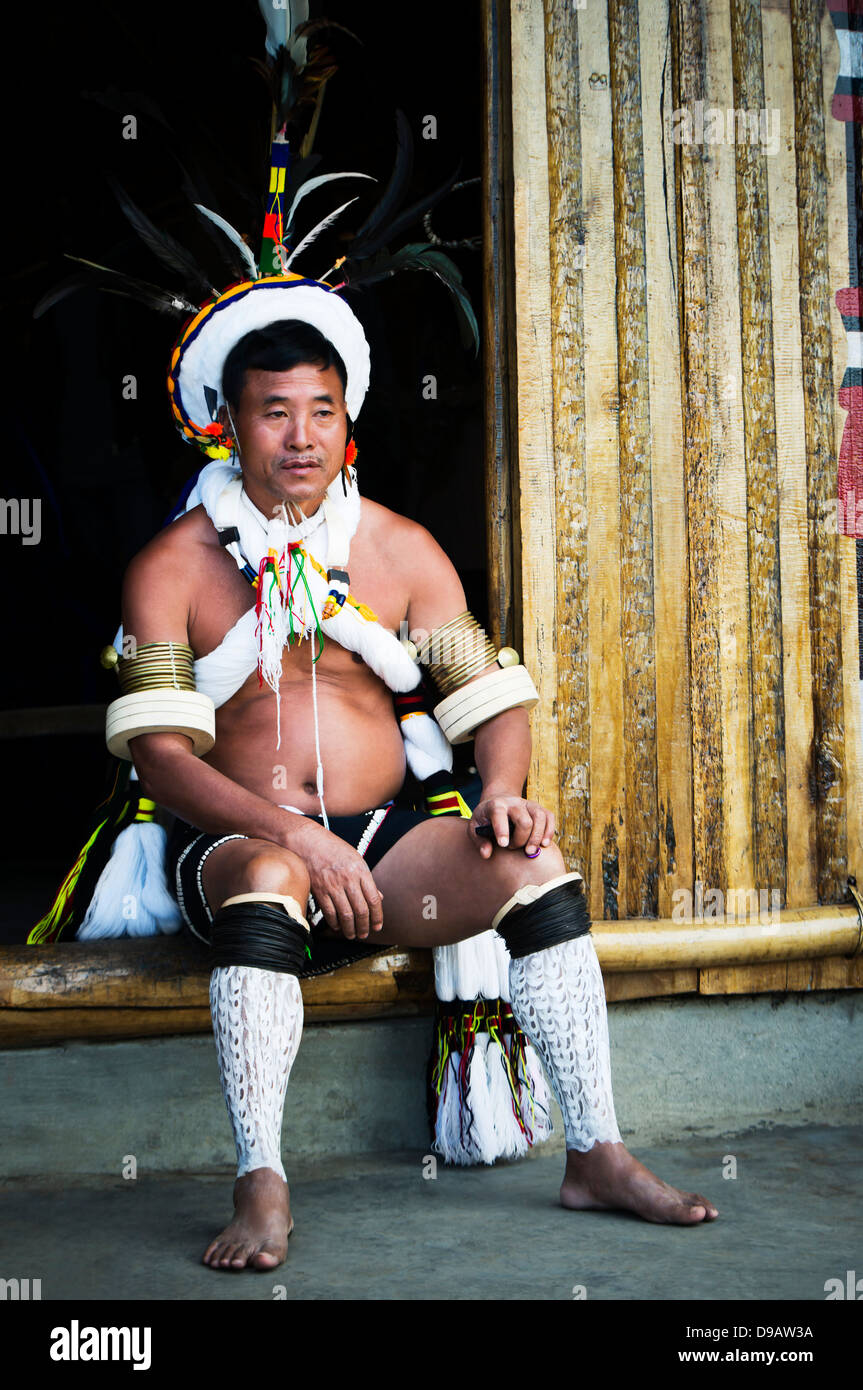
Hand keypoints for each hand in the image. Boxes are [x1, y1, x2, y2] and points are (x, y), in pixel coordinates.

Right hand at [290, 821, 382, 939]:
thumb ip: (366, 880)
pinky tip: (338, 926)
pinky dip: (335, 923)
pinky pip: (330, 912)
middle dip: (364, 926)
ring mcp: (333, 886)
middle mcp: (348, 879)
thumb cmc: (333, 849)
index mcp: (360, 871)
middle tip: (365, 934)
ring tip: (352, 935)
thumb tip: (379, 898)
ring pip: (346, 915)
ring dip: (350, 929)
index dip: (377, 916)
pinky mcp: (319, 890)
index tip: (378, 926)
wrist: (308, 841)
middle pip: (361, 910)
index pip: (373, 899)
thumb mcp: (355, 859)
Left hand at [469, 793, 554, 858]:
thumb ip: (479, 841)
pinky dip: (549, 831)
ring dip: (536, 837)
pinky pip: (549, 817)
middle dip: (521, 839)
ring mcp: (528, 804)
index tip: (503, 844)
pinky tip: (544, 844)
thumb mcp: (474, 827)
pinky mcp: (539, 808)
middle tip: (512, 847)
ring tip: (530, 851)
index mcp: (495, 805)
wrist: (499, 800)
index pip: (499, 813)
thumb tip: (486, 853)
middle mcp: (514, 802)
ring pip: (540, 817)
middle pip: (524, 820)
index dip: (502, 829)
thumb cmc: (486, 818)